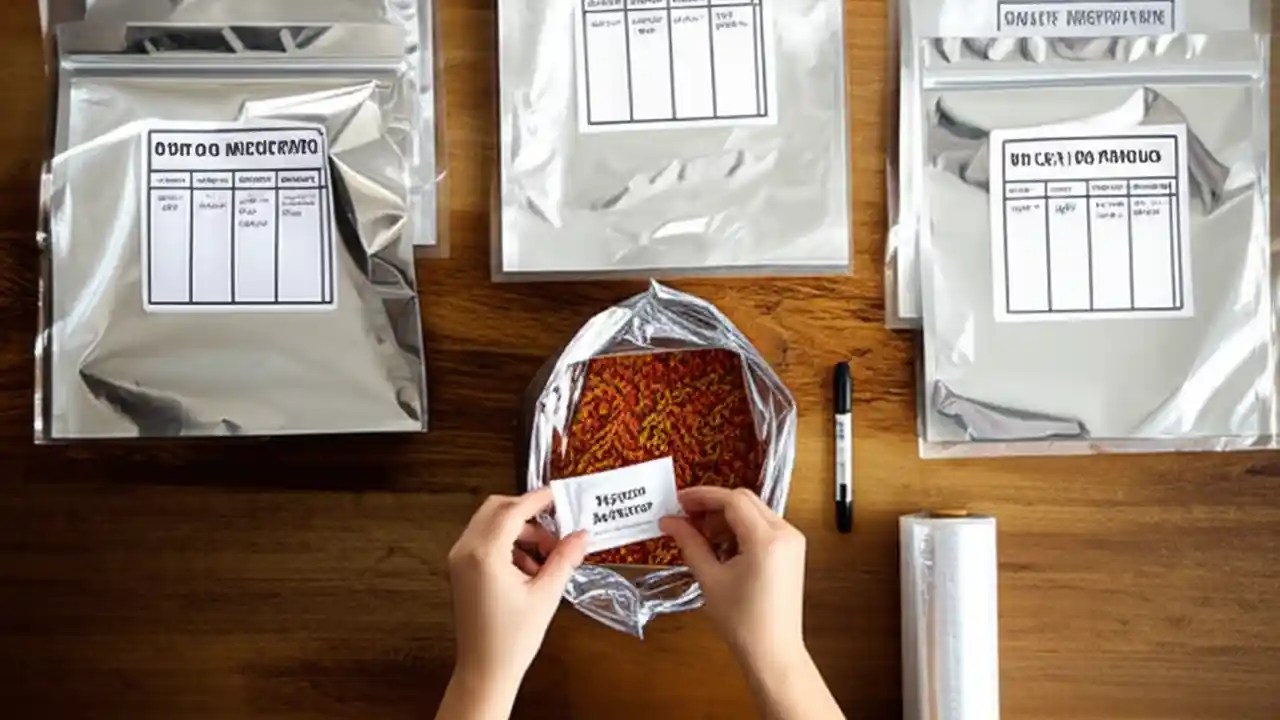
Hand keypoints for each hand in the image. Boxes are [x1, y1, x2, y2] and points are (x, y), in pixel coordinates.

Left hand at [446, 488, 586, 691]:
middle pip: (496, 509)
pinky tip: (529, 568)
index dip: (537, 499)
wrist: (485, 671)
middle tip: (555, 530)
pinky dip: (507, 543)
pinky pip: (484, 541)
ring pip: (490, 524)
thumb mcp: (546, 595)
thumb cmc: (512, 639)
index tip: (557, 494)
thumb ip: (564, 558)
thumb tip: (581, 534)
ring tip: (546, 557)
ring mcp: (458, 560)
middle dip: (528, 514)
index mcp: (484, 554)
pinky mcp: (460, 570)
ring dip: (520, 531)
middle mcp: (465, 551)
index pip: (512, 511)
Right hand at [660, 488, 842, 719]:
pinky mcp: (792, 551)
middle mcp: (785, 534)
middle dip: (713, 506)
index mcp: (767, 540)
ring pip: (754, 512)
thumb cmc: (742, 621)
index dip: (703, 496)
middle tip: (686, 518)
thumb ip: (690, 543)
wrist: (773, 651)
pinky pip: (763, 526)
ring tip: (702, 538)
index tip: (680, 501)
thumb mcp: (710, 578)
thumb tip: (670, 521)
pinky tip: (722, 547)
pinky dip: (741, 529)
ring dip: (726, 517)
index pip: (733, 500)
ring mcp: (792, 542)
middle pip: (745, 501)